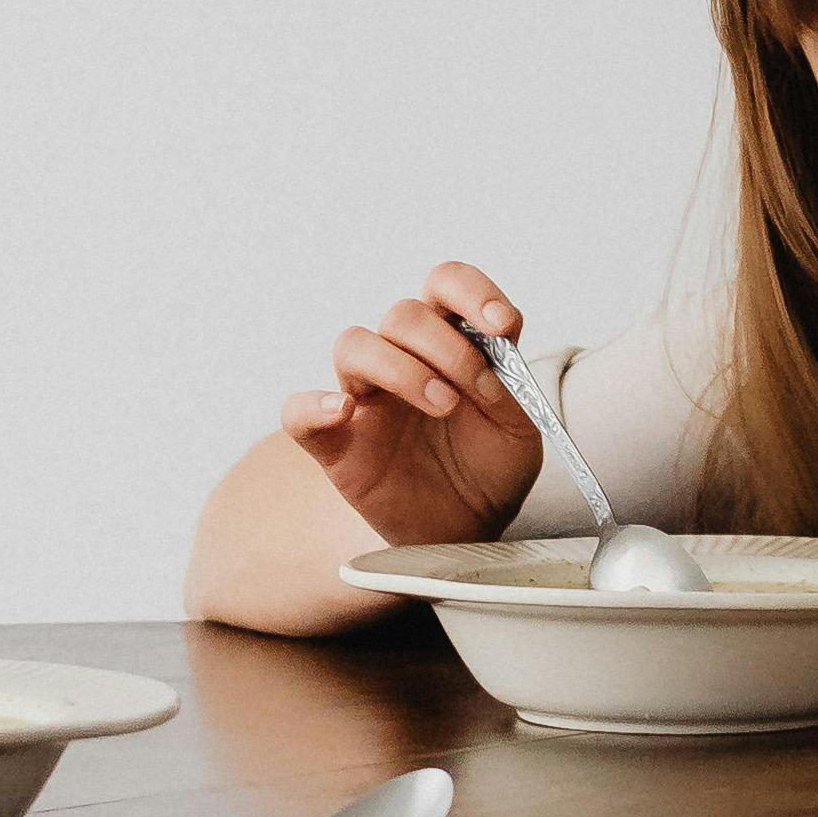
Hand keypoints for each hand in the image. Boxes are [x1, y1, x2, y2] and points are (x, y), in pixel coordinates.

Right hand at [282, 262, 546, 548]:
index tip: (503, 325)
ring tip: (443, 406)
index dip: (471, 292)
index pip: (445, 286)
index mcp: (449, 344)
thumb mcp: (519, 430)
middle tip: (476, 392)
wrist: (466, 531)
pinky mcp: (334, 442)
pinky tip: (346, 412)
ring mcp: (364, 397)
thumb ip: (511, 386)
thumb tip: (495, 348)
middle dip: (446, 347)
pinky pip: (299, 411)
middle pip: (403, 314)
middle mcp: (402, 359)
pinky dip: (314, 405)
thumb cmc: (489, 472)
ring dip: (402, 369)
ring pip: (354, 344)